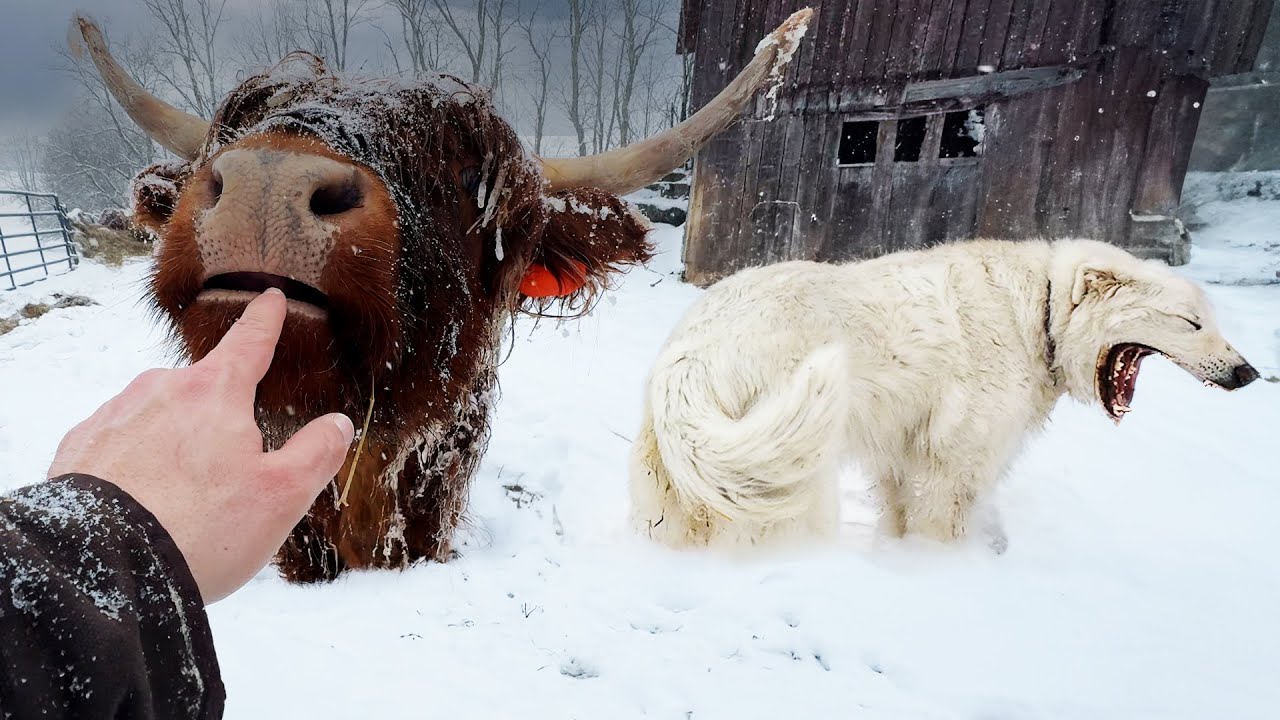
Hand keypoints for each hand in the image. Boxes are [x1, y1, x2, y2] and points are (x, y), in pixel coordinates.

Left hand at [47, 288, 353, 602]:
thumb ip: (316, 454)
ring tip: (185, 500)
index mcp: (215, 392)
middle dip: (220, 415)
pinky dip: (137, 463)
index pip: (249, 342)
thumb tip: (337, 424)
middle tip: (231, 471)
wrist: (101, 567)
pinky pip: (121, 443)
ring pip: (161, 415)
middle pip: (204, 388)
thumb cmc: (200, 529)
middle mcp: (161, 389)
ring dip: (177, 442)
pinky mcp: (79, 448)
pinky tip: (145, 501)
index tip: (271, 298)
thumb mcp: (281, 496)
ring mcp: (114, 416)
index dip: (265, 319)